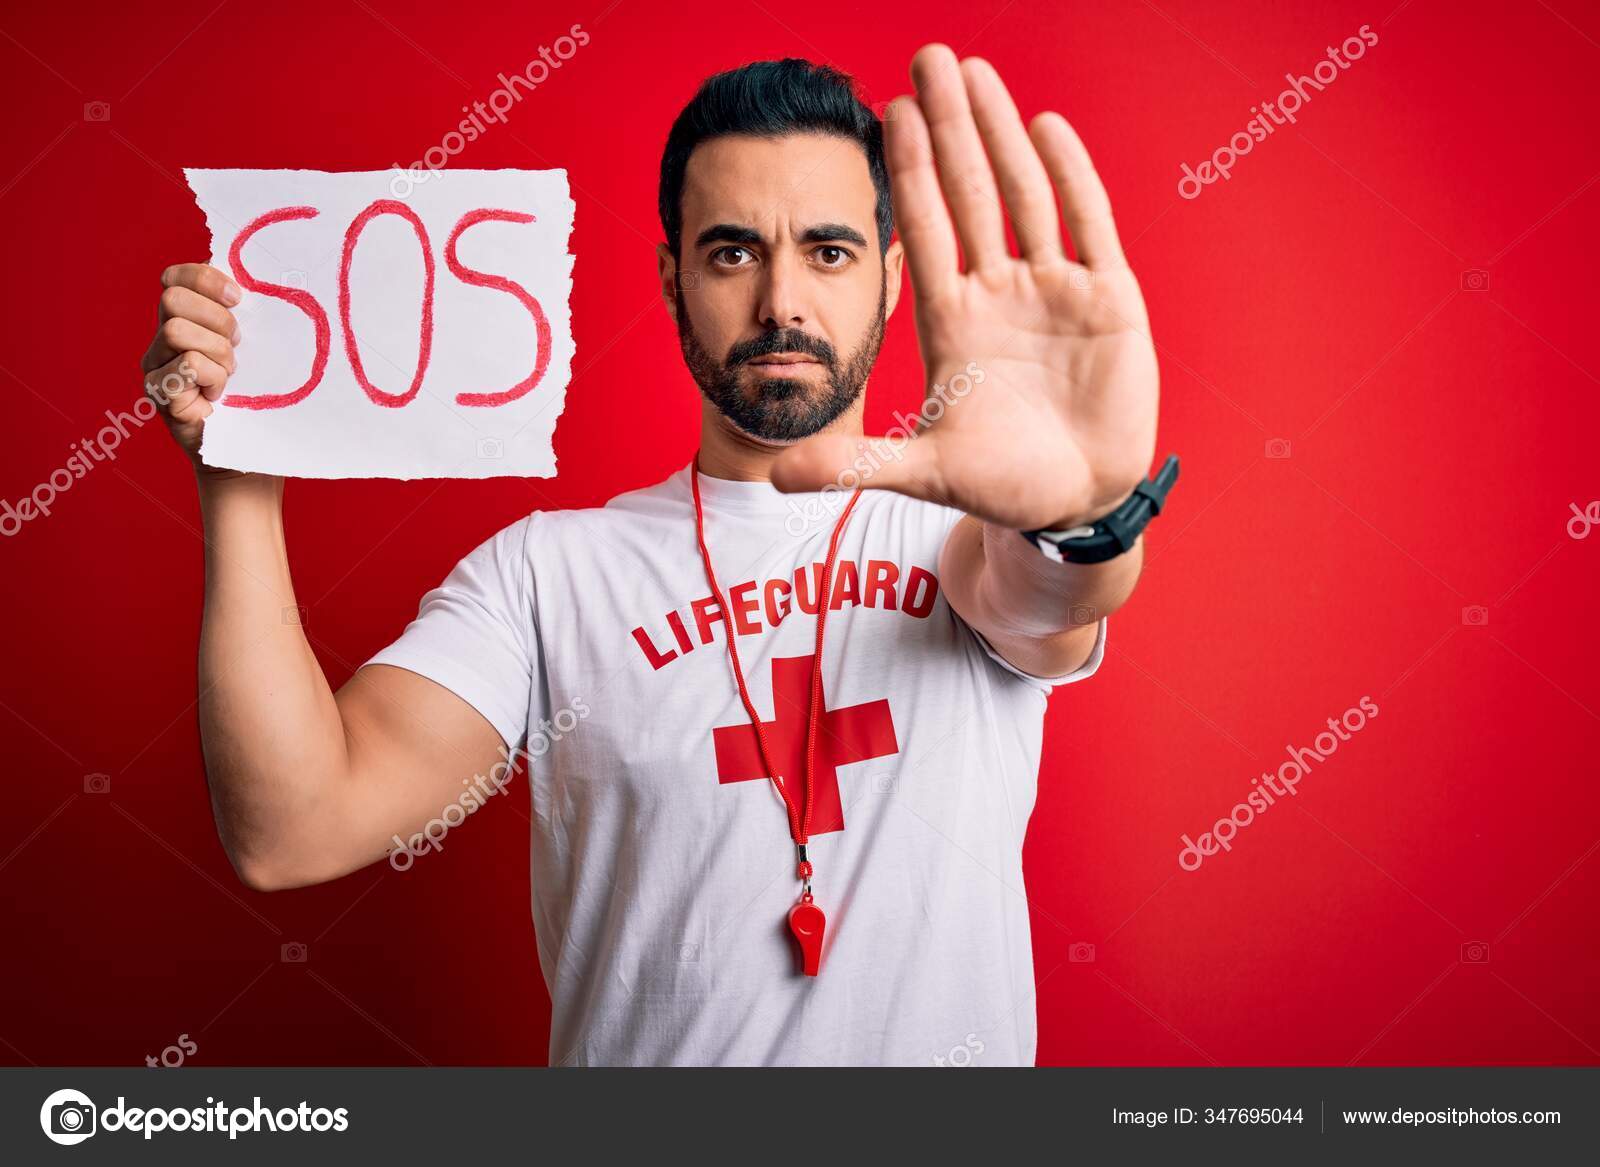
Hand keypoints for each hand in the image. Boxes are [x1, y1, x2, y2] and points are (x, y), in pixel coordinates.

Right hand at [139, 263, 246, 477]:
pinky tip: (218, 396)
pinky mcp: (157, 393)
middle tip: (238, 347)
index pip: (175, 278)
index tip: (239, 299)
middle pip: (173, 300)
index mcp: (184, 320)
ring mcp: (154, 366)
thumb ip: (245, 315)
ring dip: (218, 353)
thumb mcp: (255, 348)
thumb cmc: (256, 396)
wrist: (250, 449)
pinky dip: (213, 378)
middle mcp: (161, 339)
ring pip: (178, 331)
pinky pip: (187, 365)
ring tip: (230, 376)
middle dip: (217, 320)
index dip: (205, 279)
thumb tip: (254, 280)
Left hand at [772, 44, 1159, 530]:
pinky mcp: (1108, 301)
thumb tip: (776, 480)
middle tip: (929, 57)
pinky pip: (1089, 225)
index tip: (889, 110)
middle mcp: (998, 293)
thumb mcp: (926, 472)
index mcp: (952, 322)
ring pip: (1025, 194)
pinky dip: (1071, 177)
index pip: (925, 229)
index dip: (909, 170)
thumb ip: (857, 465)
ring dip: (1001, 134)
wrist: (1075, 503)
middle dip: (950, 126)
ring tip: (976, 71)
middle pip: (969, 193)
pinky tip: (1045, 127)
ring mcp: (1054, 291)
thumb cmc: (1001, 485)